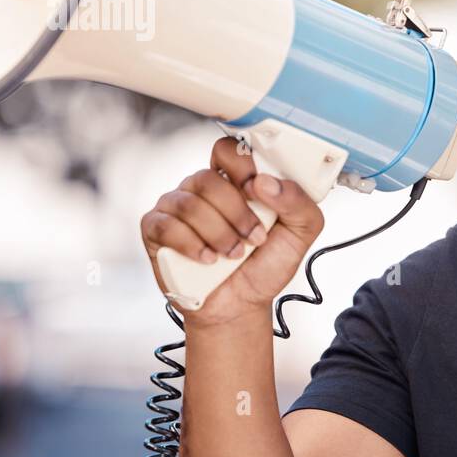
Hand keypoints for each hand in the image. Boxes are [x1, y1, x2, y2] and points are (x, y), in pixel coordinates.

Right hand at [140, 136, 325, 326]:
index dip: (241, 166)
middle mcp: (204, 189)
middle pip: (208, 179)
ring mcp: (177, 207)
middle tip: (254, 238)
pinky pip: (166, 225)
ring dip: (219, 233)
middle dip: (236, 213)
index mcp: (236, 181)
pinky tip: (208, 259)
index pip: (228, 150)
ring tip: (234, 254)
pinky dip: (192, 245)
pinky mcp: (156, 230)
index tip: (258, 192)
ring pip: (189, 203)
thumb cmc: (265, 265)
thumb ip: (298, 202)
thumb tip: (266, 182)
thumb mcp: (300, 233)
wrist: (241, 306)